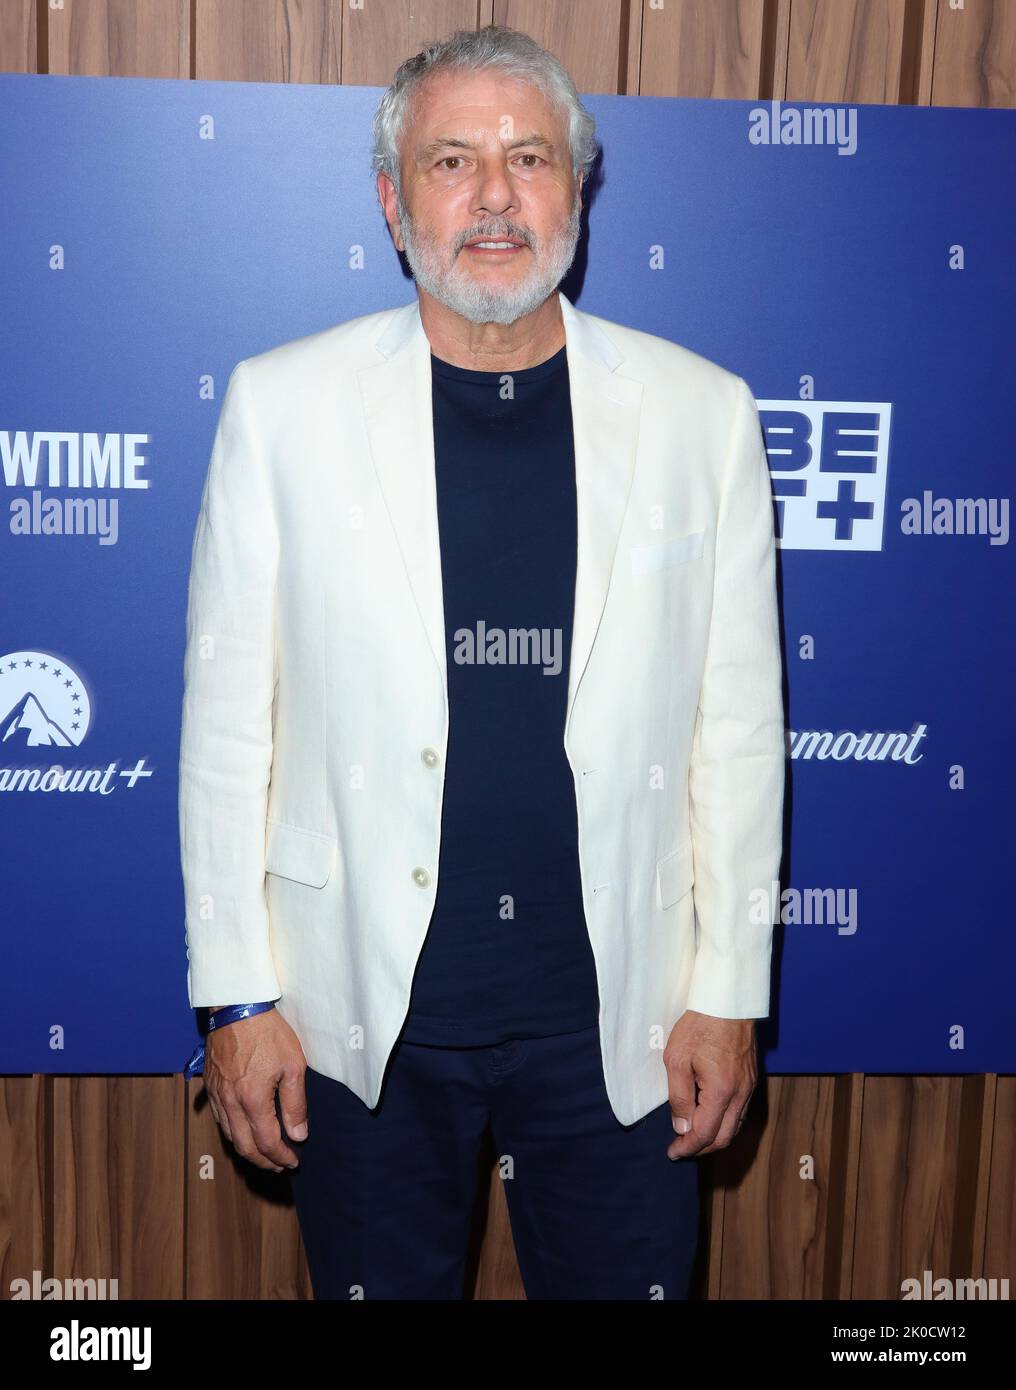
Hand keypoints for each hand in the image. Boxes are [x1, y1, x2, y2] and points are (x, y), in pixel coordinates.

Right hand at [203, 1007, 308, 1172]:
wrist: (236, 1007)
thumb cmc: (267, 1032)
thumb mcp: (293, 1065)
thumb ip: (295, 1103)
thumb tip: (298, 1134)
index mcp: (252, 1099)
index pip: (267, 1142)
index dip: (281, 1157)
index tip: (293, 1162)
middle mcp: (231, 1102)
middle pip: (245, 1146)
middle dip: (264, 1161)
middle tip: (279, 1164)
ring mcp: (218, 1095)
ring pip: (229, 1135)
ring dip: (247, 1149)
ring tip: (264, 1152)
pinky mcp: (210, 1085)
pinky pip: (220, 1119)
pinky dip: (233, 1132)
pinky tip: (244, 1130)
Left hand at [663, 1010, 757, 1158]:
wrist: (727, 1000)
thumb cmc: (699, 1025)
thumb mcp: (677, 1059)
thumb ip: (679, 1097)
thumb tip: (682, 1127)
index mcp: (722, 1091)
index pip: (705, 1133)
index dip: (687, 1147)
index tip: (672, 1153)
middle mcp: (740, 1093)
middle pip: (724, 1137)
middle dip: (701, 1148)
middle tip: (681, 1148)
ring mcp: (749, 1086)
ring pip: (735, 1125)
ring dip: (714, 1136)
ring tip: (692, 1136)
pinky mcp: (751, 1078)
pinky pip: (740, 1111)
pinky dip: (724, 1121)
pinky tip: (709, 1116)